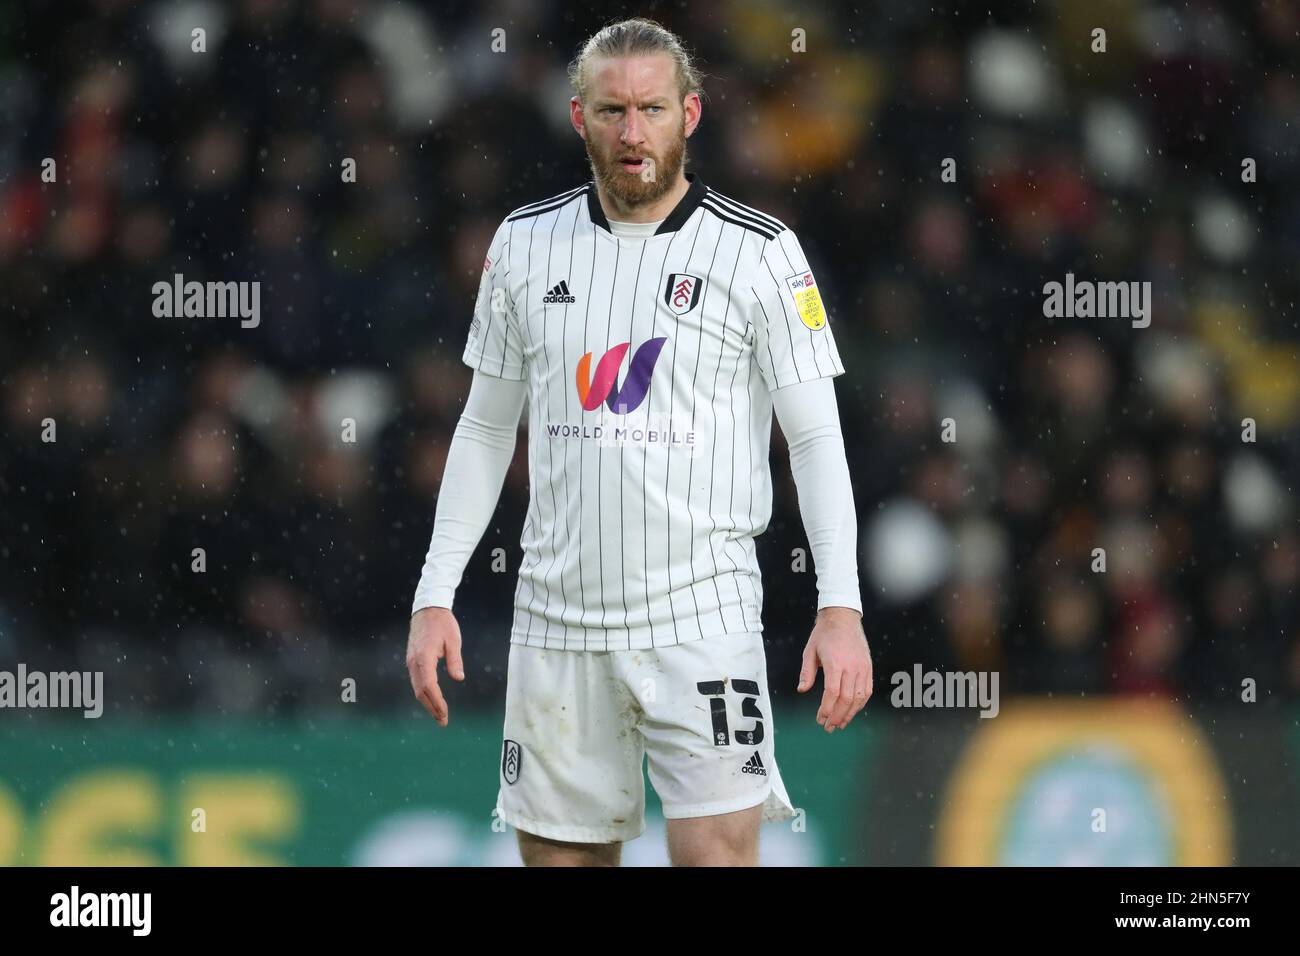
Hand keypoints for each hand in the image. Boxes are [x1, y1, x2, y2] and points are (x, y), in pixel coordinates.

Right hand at [406, 606, 464, 726]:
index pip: (429, 686)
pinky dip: (424, 693)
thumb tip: (458, 678)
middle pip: (420, 691)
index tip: (445, 714)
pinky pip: (416, 681)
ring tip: (439, 715)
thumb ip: (455, 659)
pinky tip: (432, 700)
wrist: (427, 609)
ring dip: (427, 703)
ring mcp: (411, 661)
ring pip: (417, 688)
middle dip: (432, 707)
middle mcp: (414, 662)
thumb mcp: (453, 639)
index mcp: (424, 657)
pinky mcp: (412, 660)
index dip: (437, 702)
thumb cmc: (442, 623)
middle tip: (443, 721)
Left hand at [796, 607, 871, 731]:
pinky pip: (867, 690)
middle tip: (828, 727)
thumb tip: (802, 690)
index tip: (819, 719)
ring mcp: (862, 667)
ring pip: (859, 698)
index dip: (826, 709)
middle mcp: (851, 667)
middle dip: (837, 716)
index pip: (832, 693)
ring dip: (849, 714)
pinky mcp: (868, 667)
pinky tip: (851, 711)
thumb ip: (806, 672)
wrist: (843, 618)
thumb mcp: (809, 651)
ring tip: (840, 724)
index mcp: (835, 663)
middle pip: (846, 699)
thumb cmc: (823, 634)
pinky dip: (860, 704)